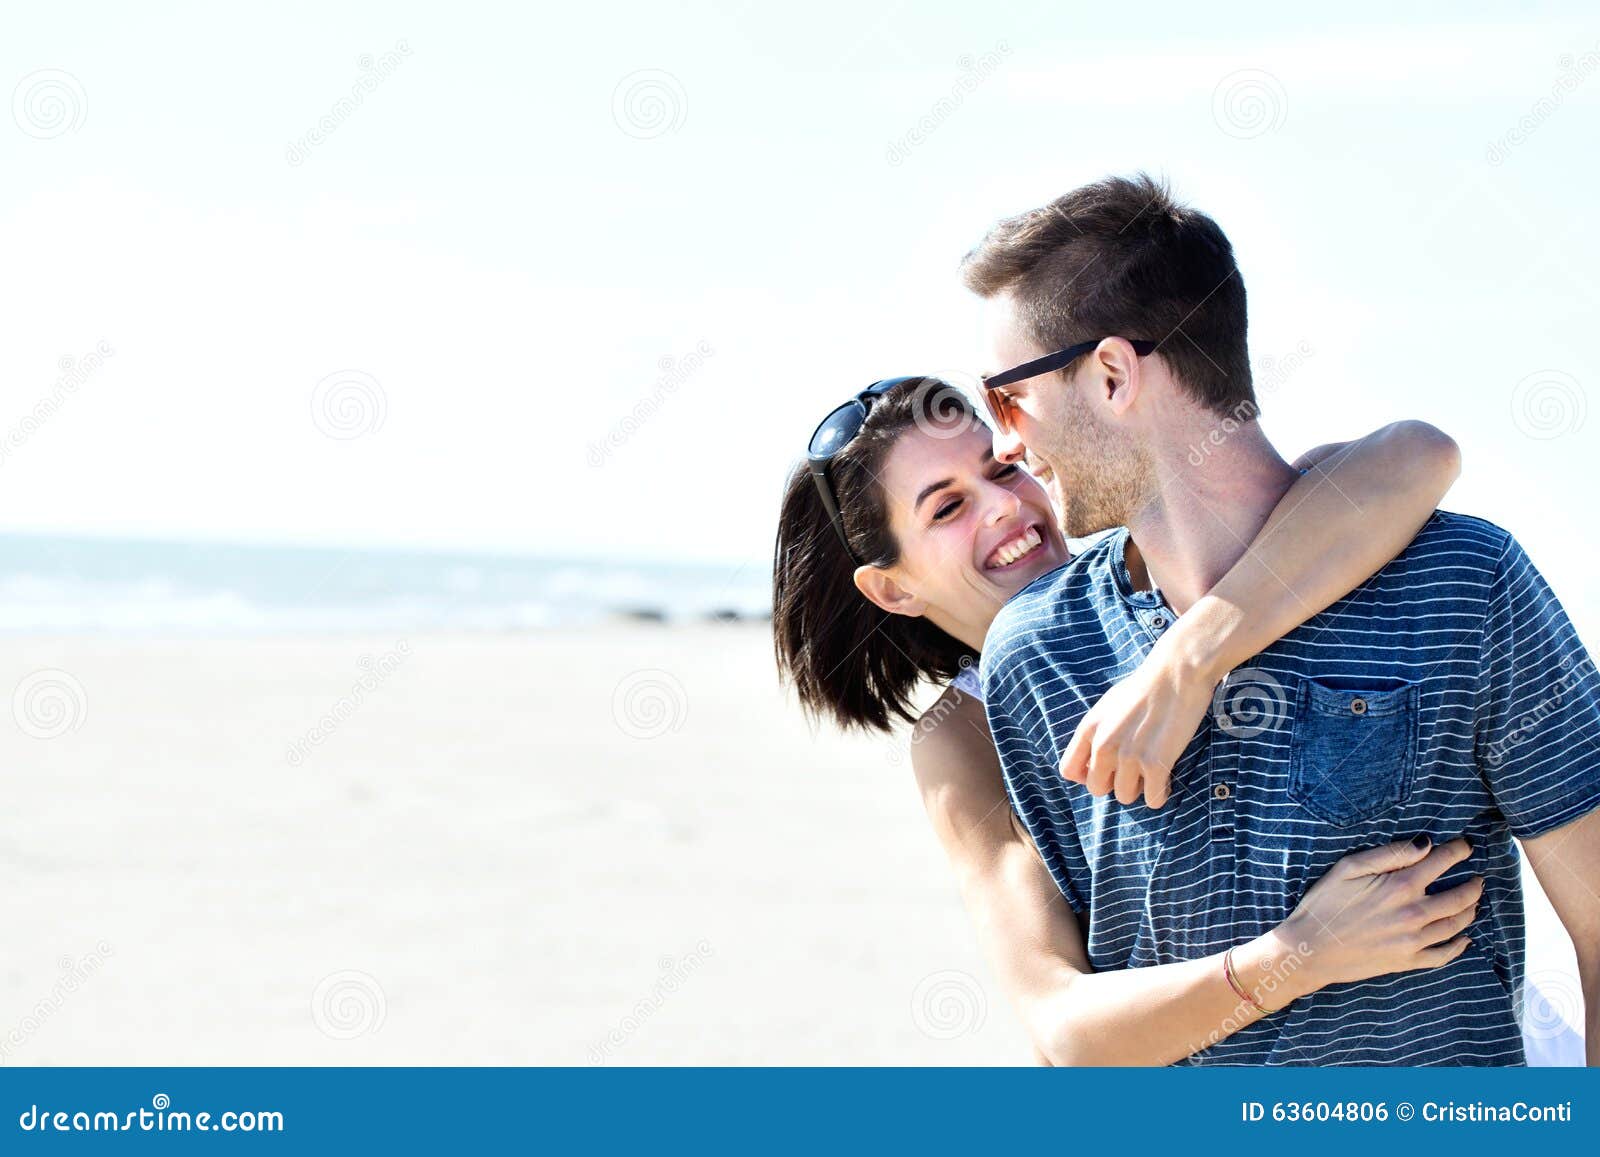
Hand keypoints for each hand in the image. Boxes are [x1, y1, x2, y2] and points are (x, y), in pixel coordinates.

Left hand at [1059, 627, 1219, 807]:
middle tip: (1134, 769)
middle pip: (1097, 788)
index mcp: (1089, 729)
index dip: (1087, 775)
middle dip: (1115, 783)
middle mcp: (1104, 744)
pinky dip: (1161, 794)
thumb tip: (1094, 762)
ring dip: (1140, 788)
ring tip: (1152, 770)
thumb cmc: (1145, 687)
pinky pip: (1153, 800)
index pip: (1069, 770)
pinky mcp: (1156, 764)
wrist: (1176, 672)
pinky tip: (1167, 779)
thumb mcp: (1108, 706)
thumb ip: (1097, 733)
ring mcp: (1129, 756)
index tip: (1106, 770)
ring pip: (1124, 797)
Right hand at [1275, 837, 1479, 996]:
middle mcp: (1414, 913)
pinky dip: (1459, 946)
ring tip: (1474, 902)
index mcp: (1400, 886)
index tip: (1465, 846)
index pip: (1441, 862)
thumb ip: (1389, 854)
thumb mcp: (1348, 868)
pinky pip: (1444, 955)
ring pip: (1457, 925)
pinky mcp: (1408, 961)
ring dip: (1471, 911)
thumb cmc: (1324, 904)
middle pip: (1459, 897)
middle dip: (1473, 884)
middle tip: (1478, 878)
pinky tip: (1464, 938)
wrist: (1309, 949)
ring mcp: (1414, 941)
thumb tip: (1425, 844)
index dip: (1458, 851)